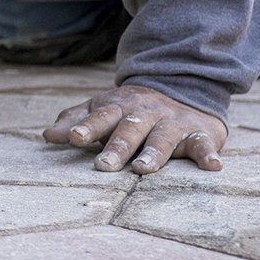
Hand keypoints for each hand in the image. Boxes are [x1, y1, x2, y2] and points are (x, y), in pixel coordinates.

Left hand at [43, 85, 226, 173]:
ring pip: (161, 139)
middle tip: (102, 166)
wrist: (182, 90)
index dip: (86, 126)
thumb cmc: (132, 110)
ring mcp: (171, 123)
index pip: (100, 117)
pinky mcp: (198, 133)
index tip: (73, 137)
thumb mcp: (102, 109)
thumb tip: (47, 136)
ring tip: (142, 169)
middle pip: (128, 130)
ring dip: (152, 153)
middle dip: (115, 147)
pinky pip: (203, 144)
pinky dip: (208, 154)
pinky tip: (212, 166)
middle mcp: (144, 114)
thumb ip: (75, 121)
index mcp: (118, 108)